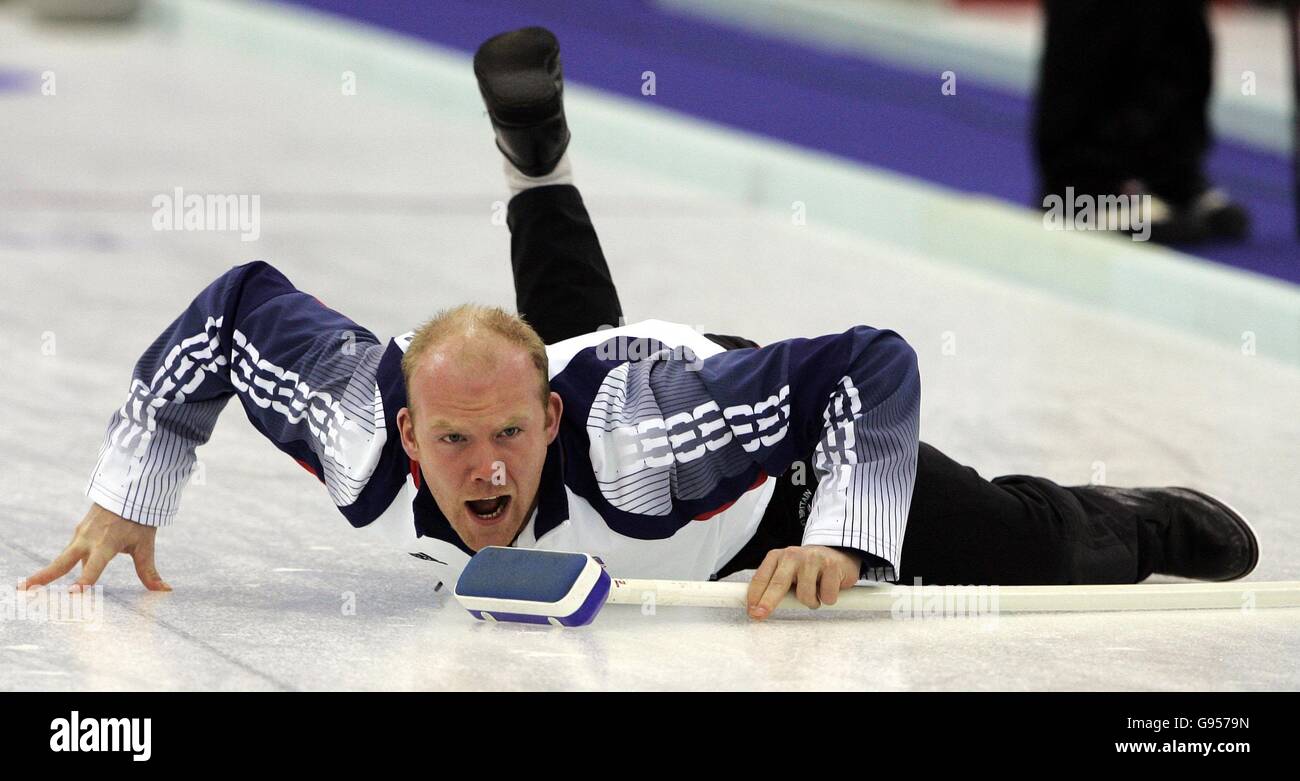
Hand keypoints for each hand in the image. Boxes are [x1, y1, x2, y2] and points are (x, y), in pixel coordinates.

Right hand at [22, 503, 170, 591]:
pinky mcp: (79, 532)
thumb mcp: (145, 545)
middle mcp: (89, 539)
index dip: (85, 579)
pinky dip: (62, 564)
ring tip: (27, 587)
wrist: (129, 490)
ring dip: (48, 572)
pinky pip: (71, 552)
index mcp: (107, 543)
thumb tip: (165, 589)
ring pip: (64, 558)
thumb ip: (149, 570)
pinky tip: (50, 577)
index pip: (94, 565)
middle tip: (25, 589)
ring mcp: (81, 534)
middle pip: (63, 562)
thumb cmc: (138, 519)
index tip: (75, 593)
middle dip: (44, 576)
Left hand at [746, 545, 861, 619]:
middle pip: (777, 584)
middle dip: (767, 602)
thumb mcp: (787, 573)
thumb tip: (757, 609)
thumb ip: (774, 586)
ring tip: (816, 592)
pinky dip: (828, 598)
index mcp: (777, 557)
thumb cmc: (808, 569)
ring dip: (811, 602)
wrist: (838, 555)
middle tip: (759, 615)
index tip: (751, 612)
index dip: (754, 596)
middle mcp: (792, 555)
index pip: (761, 578)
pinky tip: (829, 587)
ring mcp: (812, 558)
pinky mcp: (831, 565)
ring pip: (805, 595)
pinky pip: (826, 597)